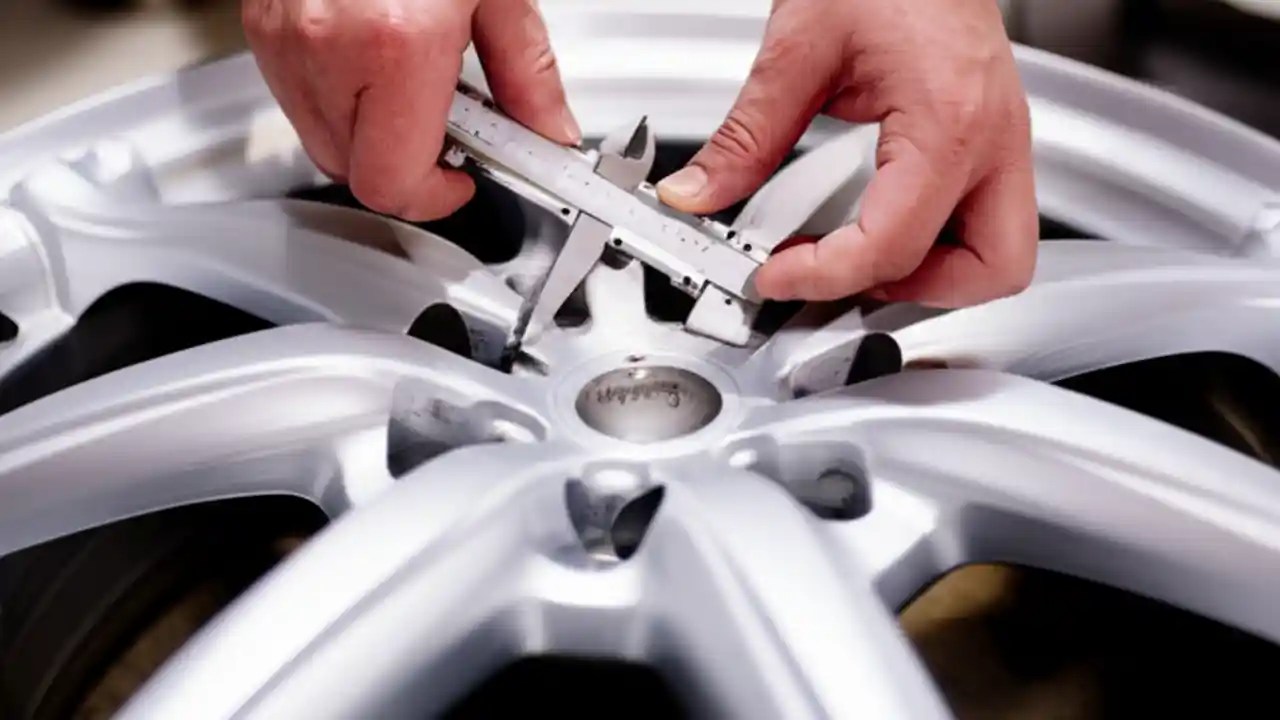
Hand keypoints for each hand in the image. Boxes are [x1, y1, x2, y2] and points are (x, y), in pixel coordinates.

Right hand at [243, 0, 580, 220]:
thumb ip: (528, 74)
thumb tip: (550, 132)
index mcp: (394, 42)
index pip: (393, 181)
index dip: (434, 198)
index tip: (462, 180)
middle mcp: (327, 46)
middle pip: (355, 171)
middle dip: (407, 163)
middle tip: (449, 124)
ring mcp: (284, 36)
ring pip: (322, 140)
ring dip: (371, 133)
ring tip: (412, 80)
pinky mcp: (263, 22)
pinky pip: (299, 97)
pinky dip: (339, 98)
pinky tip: (375, 61)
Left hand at [656, 0, 1036, 306]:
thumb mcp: (799, 49)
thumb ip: (746, 136)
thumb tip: (697, 194)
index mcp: (949, 121)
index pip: (892, 244)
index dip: (824, 276)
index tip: (775, 275)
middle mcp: (994, 138)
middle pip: (987, 270)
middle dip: (910, 292)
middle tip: (839, 272)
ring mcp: (1005, 140)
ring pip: (1001, 253)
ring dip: (934, 273)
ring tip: (861, 253)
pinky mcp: (995, 136)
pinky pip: (988, 218)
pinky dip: (939, 240)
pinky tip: (884, 216)